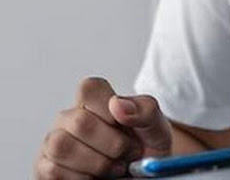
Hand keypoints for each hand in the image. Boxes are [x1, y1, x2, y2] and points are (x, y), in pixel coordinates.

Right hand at [35, 77, 171, 178]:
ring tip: (114, 168)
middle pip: (79, 122)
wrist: (142, 174)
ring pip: (61, 147)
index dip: (108, 108)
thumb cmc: (146, 145)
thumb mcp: (156, 125)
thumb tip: (117, 104)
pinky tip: (96, 178)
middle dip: (111, 144)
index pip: (89, 87)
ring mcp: (54, 142)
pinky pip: (53, 172)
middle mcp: (70, 117)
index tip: (126, 126)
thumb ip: (144, 109)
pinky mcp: (45, 168)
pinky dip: (82, 178)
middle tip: (127, 153)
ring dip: (96, 164)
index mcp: (95, 99)